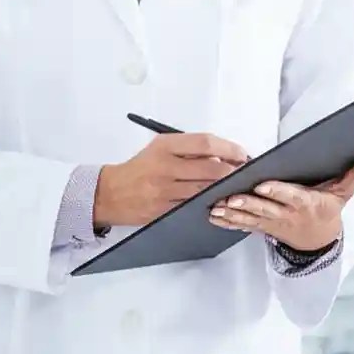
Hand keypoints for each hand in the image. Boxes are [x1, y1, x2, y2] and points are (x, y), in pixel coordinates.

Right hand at [94, 133, 249, 227]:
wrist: (110, 193)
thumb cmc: (139, 168)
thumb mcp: (160, 148)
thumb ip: (189, 148)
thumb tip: (223, 154)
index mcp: (165, 146)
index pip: (205, 143)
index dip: (229, 148)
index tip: (241, 154)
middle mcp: (165, 167)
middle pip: (211, 168)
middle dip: (233, 171)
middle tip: (243, 172)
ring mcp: (165, 191)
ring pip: (206, 189)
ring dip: (224, 189)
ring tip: (234, 187)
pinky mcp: (165, 210)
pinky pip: (194, 207)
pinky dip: (209, 203)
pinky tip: (217, 201)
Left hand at [208, 156, 353, 251]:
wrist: (319, 241)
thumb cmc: (327, 210)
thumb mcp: (343, 194)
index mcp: (306, 203)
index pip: (290, 196)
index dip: (276, 192)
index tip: (261, 186)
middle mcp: (287, 215)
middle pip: (264, 209)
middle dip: (246, 204)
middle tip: (229, 199)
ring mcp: (273, 223)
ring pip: (250, 219)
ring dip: (231, 214)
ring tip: (214, 208)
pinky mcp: (262, 227)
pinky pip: (243, 225)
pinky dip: (227, 222)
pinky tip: (212, 216)